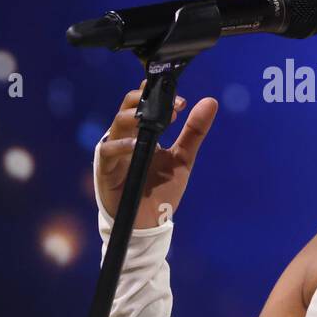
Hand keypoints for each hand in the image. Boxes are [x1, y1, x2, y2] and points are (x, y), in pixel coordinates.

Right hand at [94, 80, 218, 229]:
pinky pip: (108, 150)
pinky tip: (137, 143)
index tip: (180, 99)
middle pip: (128, 106)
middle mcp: (127, 136)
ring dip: (134, 116)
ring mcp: (115, 151)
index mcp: (142, 131)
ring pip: (117, 123)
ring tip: (152, 118)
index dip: (156, 92)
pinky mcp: (106, 168)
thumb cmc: (161, 190)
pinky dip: (121, 145)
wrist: (149, 223)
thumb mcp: (182, 159)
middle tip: (172, 108)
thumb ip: (194, 132)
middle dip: (146, 99)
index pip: (143, 101)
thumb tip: (210, 101)